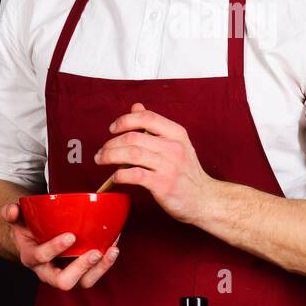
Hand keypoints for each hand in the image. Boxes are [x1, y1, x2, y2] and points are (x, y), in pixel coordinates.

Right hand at [0, 203, 119, 290]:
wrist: (34, 243)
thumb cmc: (28, 230)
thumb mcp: (17, 220)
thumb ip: (11, 213)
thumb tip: (12, 210)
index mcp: (31, 258)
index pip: (41, 257)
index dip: (54, 248)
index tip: (70, 236)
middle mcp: (48, 273)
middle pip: (64, 282)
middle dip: (80, 268)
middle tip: (94, 252)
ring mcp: (66, 275)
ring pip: (83, 283)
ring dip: (100, 269)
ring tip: (111, 251)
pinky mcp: (80, 274)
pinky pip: (94, 274)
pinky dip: (106, 263)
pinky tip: (114, 247)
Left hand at [95, 102, 217, 222]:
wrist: (203, 198)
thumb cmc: (185, 171)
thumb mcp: (175, 143)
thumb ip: (155, 125)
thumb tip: (136, 107)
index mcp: (176, 134)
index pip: (147, 117)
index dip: (125, 120)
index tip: (112, 129)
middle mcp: (174, 148)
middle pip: (134, 137)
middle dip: (111, 144)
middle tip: (102, 152)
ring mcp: (169, 167)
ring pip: (132, 154)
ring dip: (110, 156)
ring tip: (101, 160)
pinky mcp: (163, 185)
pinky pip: (135, 175)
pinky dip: (120, 175)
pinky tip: (115, 177)